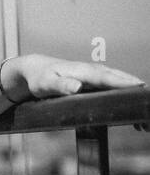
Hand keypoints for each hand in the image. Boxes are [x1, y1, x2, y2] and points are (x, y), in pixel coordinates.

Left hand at [5, 54, 144, 101]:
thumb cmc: (40, 78)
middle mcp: (94, 71)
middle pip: (120, 78)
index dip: (123, 83)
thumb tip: (76, 86)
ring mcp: (96, 75)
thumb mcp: (46, 84)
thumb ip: (60, 85)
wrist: (35, 70)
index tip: (139, 88)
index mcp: (84, 71)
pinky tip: (133, 100)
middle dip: (135, 87)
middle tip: (147, 100)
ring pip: (120, 80)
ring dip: (134, 89)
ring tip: (145, 103)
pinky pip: (115, 84)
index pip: (107, 78)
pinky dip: (126, 90)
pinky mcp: (96, 80)